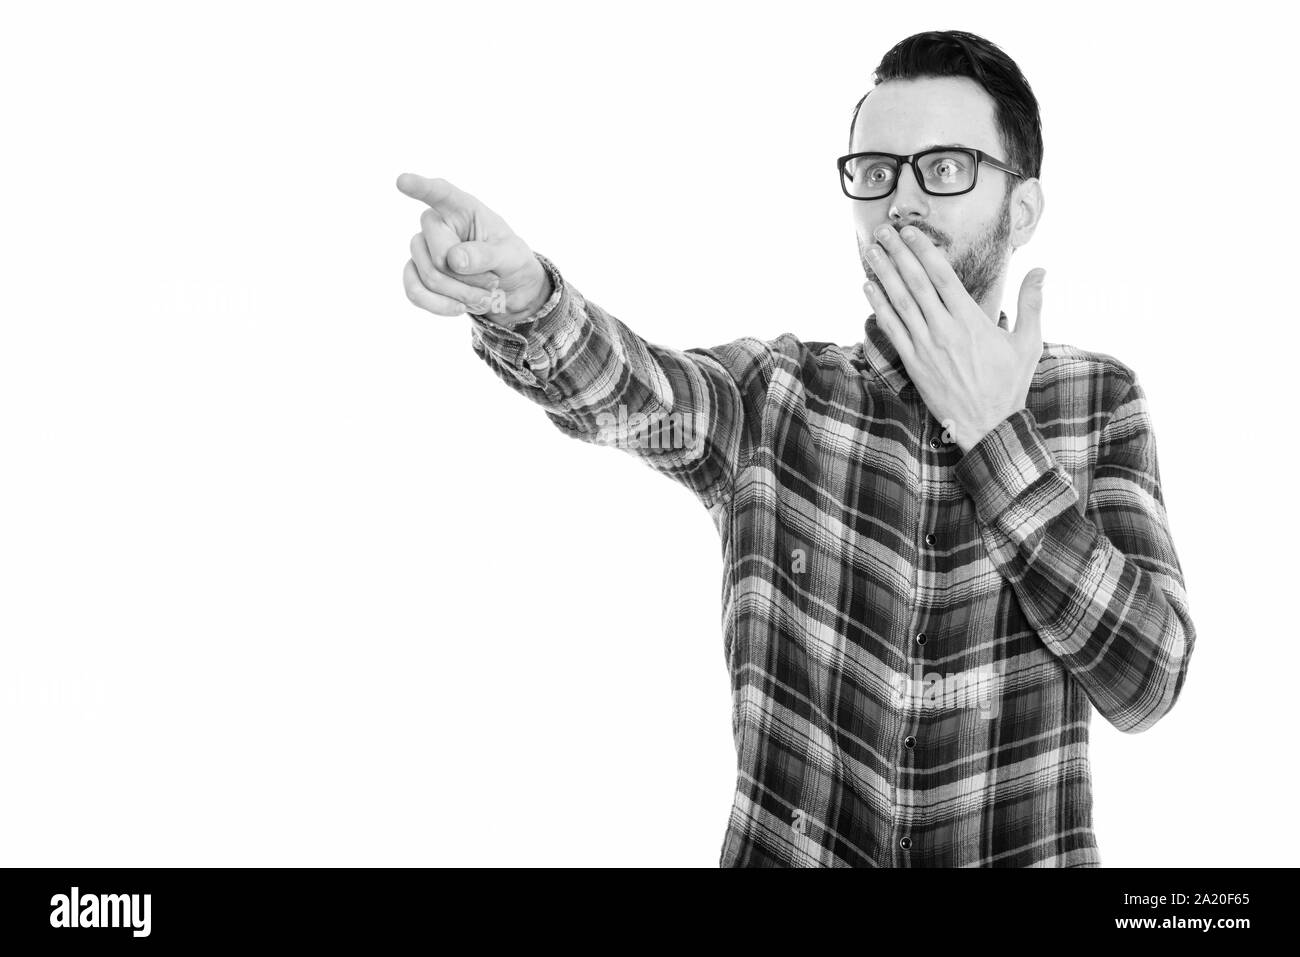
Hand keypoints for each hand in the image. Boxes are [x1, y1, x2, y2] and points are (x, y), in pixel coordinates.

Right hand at [397, 173, 550, 324]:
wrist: (508, 291)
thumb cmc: (511, 261)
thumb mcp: (511, 256)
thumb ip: (486, 254)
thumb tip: (453, 260)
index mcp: (463, 209)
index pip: (440, 193)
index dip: (421, 187)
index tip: (402, 181)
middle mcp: (438, 224)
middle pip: (436, 251)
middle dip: (467, 277)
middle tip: (493, 284)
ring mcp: (423, 249)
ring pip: (428, 276)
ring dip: (460, 294)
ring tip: (483, 297)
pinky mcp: (416, 274)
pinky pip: (414, 292)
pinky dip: (440, 306)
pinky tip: (460, 308)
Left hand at [862, 224, 1044, 452]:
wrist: (987, 426)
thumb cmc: (1009, 384)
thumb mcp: (1028, 343)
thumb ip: (1032, 303)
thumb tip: (1042, 269)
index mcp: (972, 321)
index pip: (943, 276)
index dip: (924, 251)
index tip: (911, 231)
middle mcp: (945, 330)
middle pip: (916, 283)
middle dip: (898, 253)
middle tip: (883, 231)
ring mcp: (925, 347)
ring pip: (899, 302)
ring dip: (883, 274)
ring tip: (871, 251)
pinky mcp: (913, 363)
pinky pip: (892, 329)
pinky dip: (878, 306)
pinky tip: (868, 287)